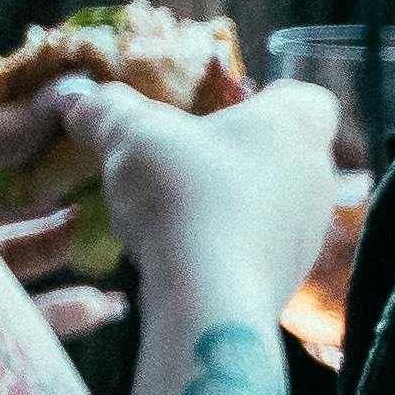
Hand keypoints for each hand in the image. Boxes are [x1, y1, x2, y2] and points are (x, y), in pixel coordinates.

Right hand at [55, 75, 338, 315]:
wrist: (209, 296)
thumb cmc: (184, 194)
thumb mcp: (129, 135)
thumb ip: (107, 110)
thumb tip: (79, 98)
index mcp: (295, 127)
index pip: (307, 97)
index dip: (266, 97)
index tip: (222, 106)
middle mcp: (315, 177)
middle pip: (281, 151)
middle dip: (232, 152)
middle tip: (180, 155)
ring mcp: (307, 233)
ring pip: (269, 201)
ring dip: (228, 200)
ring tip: (171, 207)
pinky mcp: (288, 277)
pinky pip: (256, 246)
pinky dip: (223, 242)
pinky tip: (180, 249)